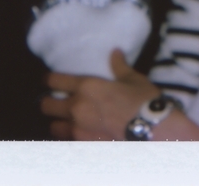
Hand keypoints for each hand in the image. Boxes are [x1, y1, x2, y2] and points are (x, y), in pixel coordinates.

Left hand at [41, 49, 159, 140]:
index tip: (47, 79)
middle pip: (47, 106)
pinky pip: (68, 140)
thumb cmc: (142, 100)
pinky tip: (78, 132)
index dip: (48, 79)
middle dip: (47, 102)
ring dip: (58, 121)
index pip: (55, 81)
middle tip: (53, 100)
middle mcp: (77, 108)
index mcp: (86, 87)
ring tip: (65, 119)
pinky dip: (69, 136)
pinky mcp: (86, 145)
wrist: (151, 128)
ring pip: (54, 127)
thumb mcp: (132, 78)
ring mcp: (79, 129)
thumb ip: (119, 66)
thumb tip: (115, 52)